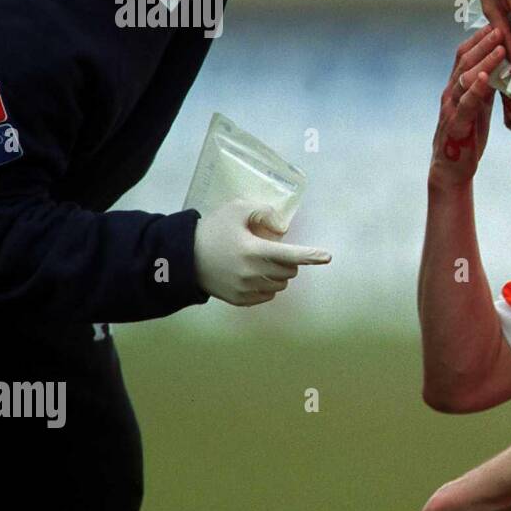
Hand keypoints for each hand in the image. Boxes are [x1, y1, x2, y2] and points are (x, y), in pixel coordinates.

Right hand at [192, 200, 330, 305]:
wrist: (184, 257)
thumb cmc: (213, 230)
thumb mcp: (236, 209)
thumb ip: (264, 212)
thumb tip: (283, 229)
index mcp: (254, 251)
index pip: (291, 255)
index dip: (311, 255)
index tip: (327, 257)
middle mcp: (253, 274)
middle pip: (289, 272)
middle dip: (288, 261)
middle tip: (271, 250)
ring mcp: (246, 290)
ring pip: (280, 285)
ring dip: (279, 274)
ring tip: (260, 262)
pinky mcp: (240, 300)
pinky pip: (267, 296)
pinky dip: (267, 286)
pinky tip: (253, 275)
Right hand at [430, 25, 506, 188]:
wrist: (452, 169)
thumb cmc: (467, 136)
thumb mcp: (480, 107)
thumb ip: (487, 88)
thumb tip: (503, 68)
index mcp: (456, 87)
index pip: (464, 55)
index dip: (479, 38)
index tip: (497, 22)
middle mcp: (450, 92)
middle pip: (464, 60)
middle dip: (483, 42)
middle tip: (501, 26)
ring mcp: (451, 108)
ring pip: (465, 78)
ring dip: (484, 60)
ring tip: (501, 46)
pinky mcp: (456, 125)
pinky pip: (465, 103)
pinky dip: (475, 89)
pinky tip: (485, 77)